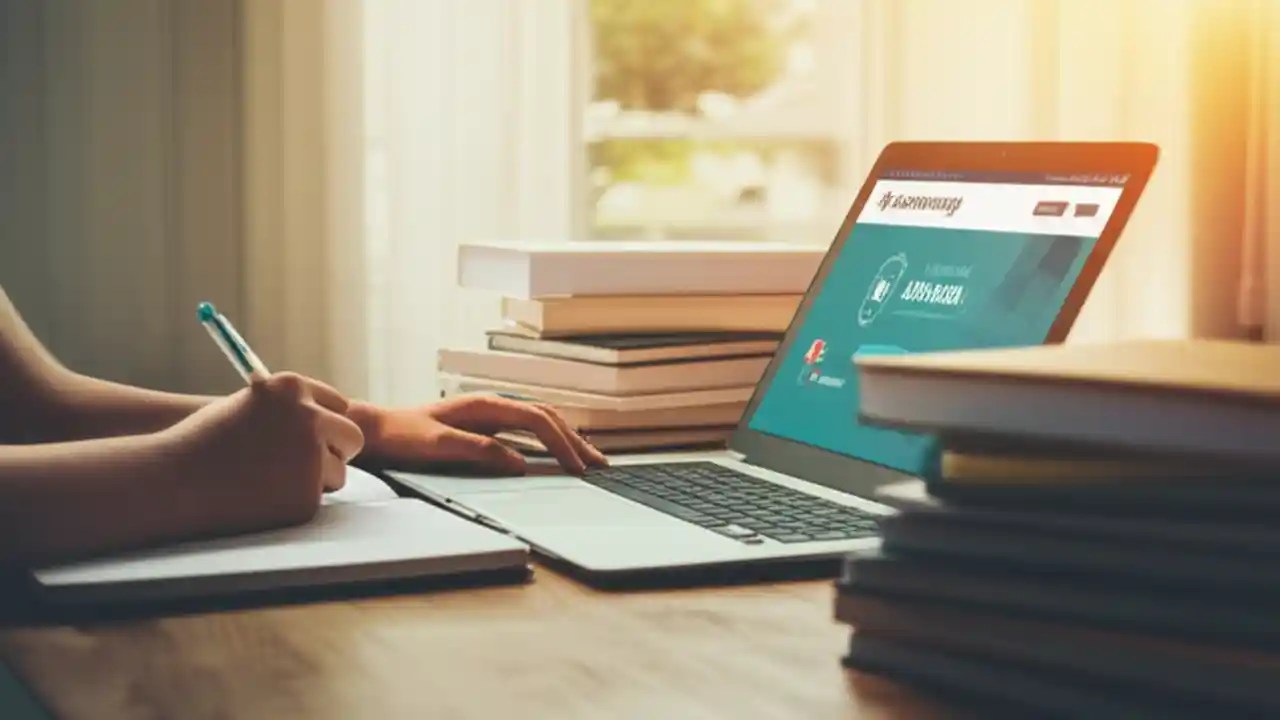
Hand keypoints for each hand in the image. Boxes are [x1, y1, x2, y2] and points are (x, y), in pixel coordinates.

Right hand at [161, 372, 364, 531]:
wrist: (171, 477)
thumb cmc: (205, 439)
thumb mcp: (249, 406)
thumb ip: (289, 409)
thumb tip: (329, 419)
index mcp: (293, 388)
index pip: (338, 405)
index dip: (327, 422)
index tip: (320, 434)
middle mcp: (310, 417)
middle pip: (352, 436)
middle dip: (337, 450)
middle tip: (315, 461)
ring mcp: (311, 456)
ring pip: (338, 472)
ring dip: (316, 479)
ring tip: (271, 479)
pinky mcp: (306, 495)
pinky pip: (316, 499)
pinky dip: (295, 501)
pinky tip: (262, 497)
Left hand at [350, 396, 607, 475]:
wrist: (375, 430)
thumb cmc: (401, 437)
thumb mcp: (437, 446)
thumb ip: (479, 450)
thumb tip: (520, 462)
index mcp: (485, 405)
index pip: (537, 421)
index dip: (561, 444)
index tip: (577, 468)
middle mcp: (491, 404)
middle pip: (546, 417)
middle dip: (575, 440)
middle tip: (599, 466)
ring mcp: (488, 413)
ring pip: (540, 420)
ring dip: (566, 438)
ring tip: (588, 460)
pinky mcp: (484, 424)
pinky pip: (526, 429)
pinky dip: (549, 439)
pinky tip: (556, 453)